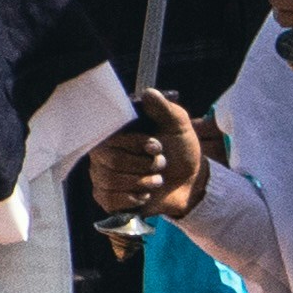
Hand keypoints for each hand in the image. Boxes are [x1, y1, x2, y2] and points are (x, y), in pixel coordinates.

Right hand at [85, 90, 214, 219]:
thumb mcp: (178, 126)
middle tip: (161, 164)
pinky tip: (145, 194)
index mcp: (117, 133)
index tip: (157, 146)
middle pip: (112, 161)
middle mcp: (103, 153)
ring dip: (142, 182)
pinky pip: (109, 199)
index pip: (111, 137)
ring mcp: (102, 175)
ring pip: (110, 181)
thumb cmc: (181, 150)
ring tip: (157, 180)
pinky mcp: (106, 198)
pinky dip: (133, 198)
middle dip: (144, 165)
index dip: (136, 144)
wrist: (190, 182)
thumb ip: (164, 109)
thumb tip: (148, 93)